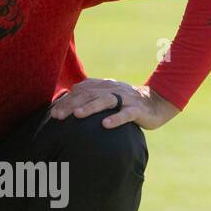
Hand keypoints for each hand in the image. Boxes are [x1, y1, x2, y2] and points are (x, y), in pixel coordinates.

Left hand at [49, 78, 179, 129]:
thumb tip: (68, 107)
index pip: (82, 89)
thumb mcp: (108, 97)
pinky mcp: (138, 109)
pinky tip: (105, 125)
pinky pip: (126, 114)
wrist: (157, 102)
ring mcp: (126, 98)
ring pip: (106, 101)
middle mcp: (113, 89)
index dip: (67, 100)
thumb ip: (91, 98)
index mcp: (104, 85)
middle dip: (72, 105)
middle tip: (58, 116)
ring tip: (77, 115)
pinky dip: (116, 118)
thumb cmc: (127, 103)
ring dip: (90, 107)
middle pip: (90, 94)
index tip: (53, 112)